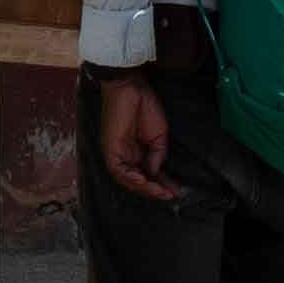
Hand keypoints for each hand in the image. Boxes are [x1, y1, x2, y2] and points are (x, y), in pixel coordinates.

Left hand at [97, 71, 176, 197]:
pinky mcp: (109, 146)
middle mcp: (125, 154)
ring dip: (142, 187)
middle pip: (136, 179)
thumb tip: (155, 172)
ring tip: (158, 191)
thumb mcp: (158, 136)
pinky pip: (116, 168)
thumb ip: (156, 156)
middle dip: (152, 189)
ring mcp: (115, 151)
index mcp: (136, 151)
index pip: (147, 174)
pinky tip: (142, 180)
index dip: (160, 184)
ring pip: (125, 178)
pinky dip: (128, 177)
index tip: (174, 191)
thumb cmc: (144, 106)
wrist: (132, 87)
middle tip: (168, 194)